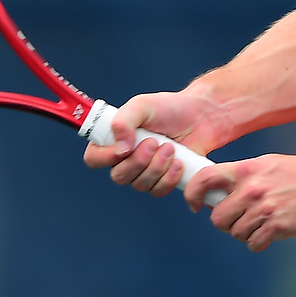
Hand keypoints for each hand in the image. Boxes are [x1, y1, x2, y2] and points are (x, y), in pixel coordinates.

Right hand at [82, 91, 223, 197]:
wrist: (202, 117)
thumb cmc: (170, 108)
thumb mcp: (142, 105)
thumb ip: (124, 121)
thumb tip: (120, 149)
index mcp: (113, 139)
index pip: (94, 158)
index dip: (106, 158)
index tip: (126, 148)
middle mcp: (125, 158)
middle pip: (119, 176)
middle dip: (140, 162)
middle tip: (156, 142)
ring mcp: (144, 172)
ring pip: (140, 185)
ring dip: (157, 168)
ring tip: (171, 148)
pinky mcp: (162, 180)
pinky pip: (158, 191)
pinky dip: (169, 178)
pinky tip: (179, 163)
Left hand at [187, 154, 295, 251]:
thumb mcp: (270, 164)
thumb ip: (243, 174)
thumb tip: (214, 187)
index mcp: (247, 170)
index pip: (205, 179)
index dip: (192, 193)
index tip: (194, 204)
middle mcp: (252, 189)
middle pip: (217, 217)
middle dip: (225, 222)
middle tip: (239, 218)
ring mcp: (264, 209)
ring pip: (235, 233)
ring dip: (244, 233)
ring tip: (261, 222)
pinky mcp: (276, 227)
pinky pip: (253, 244)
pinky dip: (258, 242)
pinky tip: (270, 232)